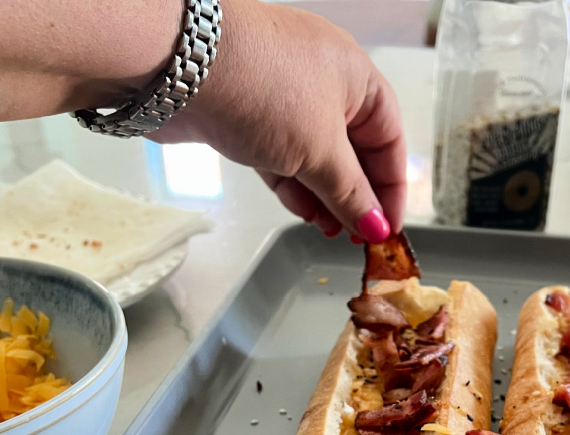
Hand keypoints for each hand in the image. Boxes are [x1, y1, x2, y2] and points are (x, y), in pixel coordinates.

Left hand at [151, 0, 404, 240]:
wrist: (177, 64)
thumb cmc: (259, 84)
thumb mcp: (319, 151)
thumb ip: (350, 193)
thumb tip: (374, 223)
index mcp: (355, 74)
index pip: (389, 137)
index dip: (392, 186)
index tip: (388, 226)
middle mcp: (322, 78)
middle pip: (352, 149)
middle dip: (355, 195)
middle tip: (359, 235)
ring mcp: (282, 95)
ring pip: (314, 155)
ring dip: (324, 196)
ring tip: (330, 230)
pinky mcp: (248, 112)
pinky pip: (281, 155)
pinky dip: (293, 184)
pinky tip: (303, 212)